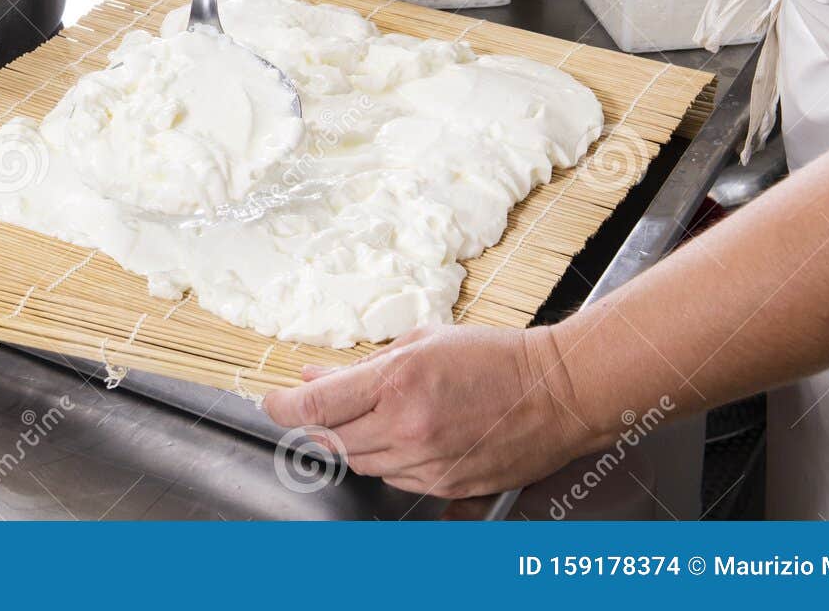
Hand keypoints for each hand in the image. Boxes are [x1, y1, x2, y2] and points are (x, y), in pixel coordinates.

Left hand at [263, 324, 600, 497]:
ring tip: (366, 414)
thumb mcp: (421, 342)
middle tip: (313, 405)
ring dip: (350, 440)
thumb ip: (363, 365)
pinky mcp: (444, 486)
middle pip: (331, 438)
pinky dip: (384, 458)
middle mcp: (408, 428)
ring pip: (360, 461)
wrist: (557, 394)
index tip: (271, 402)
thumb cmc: (493, 356)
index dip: (283, 406)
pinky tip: (398, 436)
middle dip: (315, 422)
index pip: (316, 406)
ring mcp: (427, 462)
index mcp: (399, 383)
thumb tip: (315, 375)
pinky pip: (392, 478)